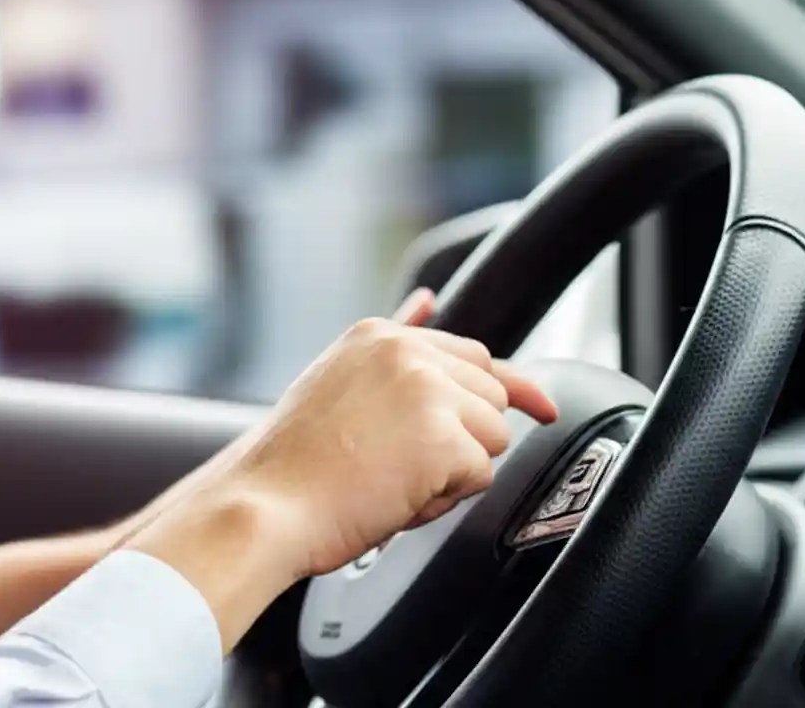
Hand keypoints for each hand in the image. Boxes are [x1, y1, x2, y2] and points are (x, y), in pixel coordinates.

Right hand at [126, 290, 557, 649]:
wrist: (263, 507)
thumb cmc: (291, 465)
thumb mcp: (338, 379)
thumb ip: (394, 340)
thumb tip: (429, 298)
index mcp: (381, 337)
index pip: (473, 354)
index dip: (511, 386)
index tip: (541, 406)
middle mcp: (408, 353)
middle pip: (491, 398)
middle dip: (465, 439)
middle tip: (402, 468)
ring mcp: (428, 391)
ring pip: (492, 438)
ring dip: (454, 471)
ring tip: (392, 483)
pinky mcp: (444, 439)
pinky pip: (479, 477)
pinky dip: (444, 499)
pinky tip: (396, 499)